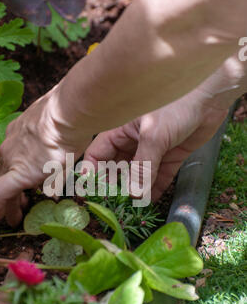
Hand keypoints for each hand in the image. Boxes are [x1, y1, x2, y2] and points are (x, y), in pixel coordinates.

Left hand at [0, 86, 90, 226]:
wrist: (67, 114)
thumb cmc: (70, 119)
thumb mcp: (61, 136)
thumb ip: (59, 152)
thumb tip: (67, 168)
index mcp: (19, 133)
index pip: (10, 158)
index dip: (14, 173)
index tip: (20, 186)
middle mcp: (10, 146)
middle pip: (4, 173)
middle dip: (10, 192)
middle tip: (17, 207)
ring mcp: (11, 159)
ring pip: (1, 184)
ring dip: (7, 202)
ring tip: (13, 217)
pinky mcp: (17, 172)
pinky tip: (0, 218)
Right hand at [84, 90, 228, 201]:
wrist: (210, 95)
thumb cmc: (175, 105)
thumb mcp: (153, 136)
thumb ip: (142, 167)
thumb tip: (132, 195)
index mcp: (119, 131)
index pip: (97, 155)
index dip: (93, 172)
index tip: (94, 191)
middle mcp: (132, 142)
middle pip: (116, 168)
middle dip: (115, 186)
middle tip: (117, 203)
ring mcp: (151, 150)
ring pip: (137, 176)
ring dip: (136, 191)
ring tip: (133, 208)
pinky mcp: (170, 157)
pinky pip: (158, 177)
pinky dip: (155, 189)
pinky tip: (151, 201)